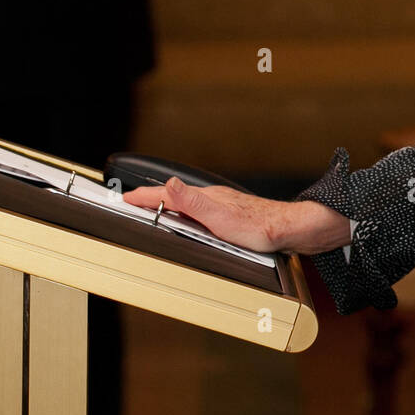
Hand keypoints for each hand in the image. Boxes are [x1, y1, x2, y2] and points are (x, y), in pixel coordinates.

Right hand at [122, 178, 351, 254]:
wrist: (288, 229)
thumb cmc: (259, 227)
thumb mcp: (220, 217)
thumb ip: (192, 202)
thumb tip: (169, 184)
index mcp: (205, 199)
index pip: (167, 194)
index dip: (144, 197)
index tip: (125, 198)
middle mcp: (213, 199)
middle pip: (175, 198)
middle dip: (152, 200)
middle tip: (134, 204)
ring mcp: (222, 207)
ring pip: (188, 206)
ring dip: (169, 207)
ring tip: (154, 212)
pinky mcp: (231, 217)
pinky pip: (201, 214)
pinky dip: (186, 216)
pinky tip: (191, 224)